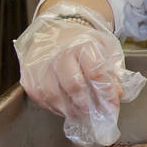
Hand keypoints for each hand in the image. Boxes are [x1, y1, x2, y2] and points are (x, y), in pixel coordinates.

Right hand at [15, 3, 145, 146]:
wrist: (54, 30)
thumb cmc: (82, 42)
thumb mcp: (104, 48)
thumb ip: (112, 70)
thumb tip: (118, 93)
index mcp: (82, 45)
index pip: (96, 73)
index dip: (106, 93)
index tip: (112, 107)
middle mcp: (59, 54)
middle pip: (74, 86)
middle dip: (87, 105)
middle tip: (96, 115)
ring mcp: (41, 66)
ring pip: (54, 95)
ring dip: (70, 110)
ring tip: (81, 115)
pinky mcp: (28, 76)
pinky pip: (40, 98)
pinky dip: (54, 108)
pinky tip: (65, 108)